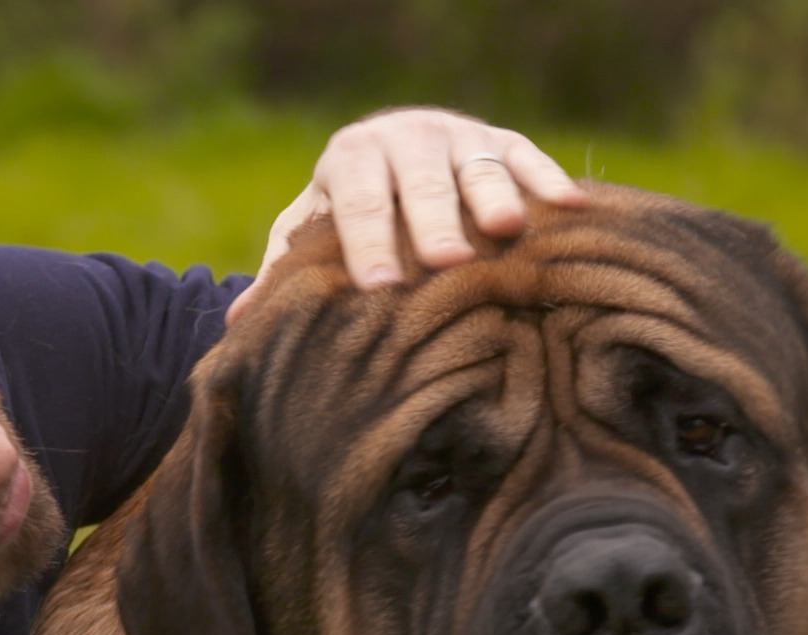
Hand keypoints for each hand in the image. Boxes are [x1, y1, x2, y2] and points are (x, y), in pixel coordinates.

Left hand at [227, 108, 586, 323]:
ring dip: (491, 195)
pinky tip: (568, 209)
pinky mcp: (501, 140)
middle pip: (418, 181)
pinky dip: (546, 179)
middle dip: (431, 221)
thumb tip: (239, 325)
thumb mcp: (309, 233)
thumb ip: (282, 272)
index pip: (357, 201)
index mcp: (350, 158)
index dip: (367, 242)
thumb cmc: (344, 213)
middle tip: (444, 262)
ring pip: (476, 164)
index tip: (378, 285)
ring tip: (507, 230)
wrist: (388, 149)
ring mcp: (458, 136)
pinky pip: (526, 156)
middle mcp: (404, 137)